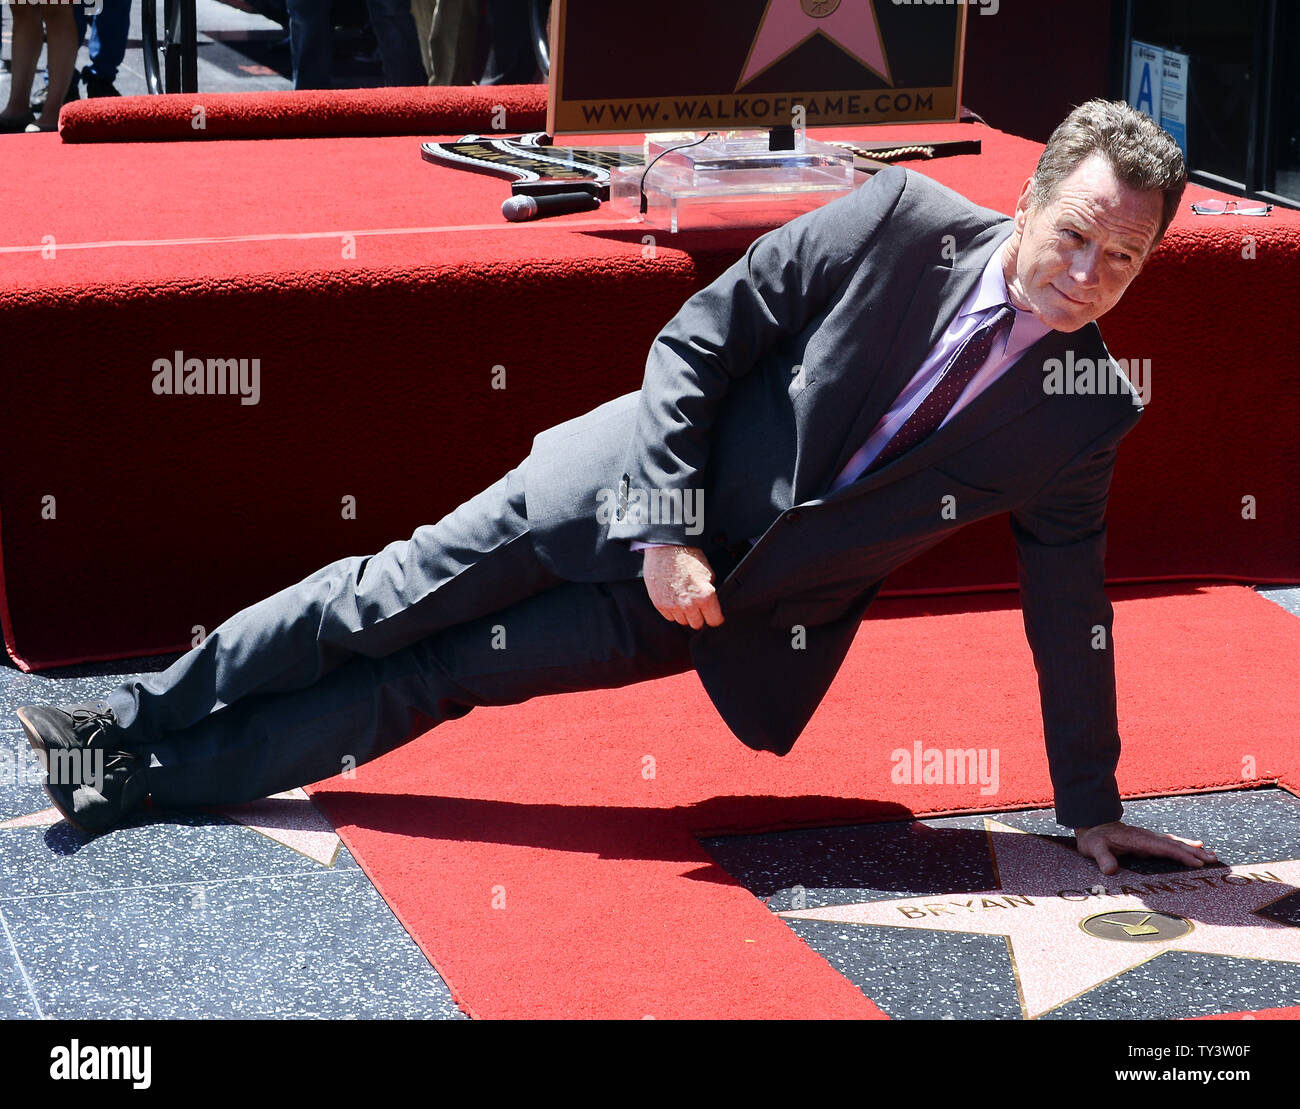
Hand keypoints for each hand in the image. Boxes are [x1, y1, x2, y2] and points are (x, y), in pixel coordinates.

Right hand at [642, 545, 723, 628]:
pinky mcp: (659, 604)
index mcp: (705, 596)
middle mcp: (689, 604)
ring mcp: (673, 605)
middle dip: (699, 616)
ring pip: (682, 621)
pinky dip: (672, 610)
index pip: (714, 621)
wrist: (666, 548)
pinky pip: (669, 616)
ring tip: (683, 598)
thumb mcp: (708, 573)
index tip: (714, 615)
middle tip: (697, 605)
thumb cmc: (688, 556)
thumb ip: (710, 591)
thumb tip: (711, 602)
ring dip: (685, 614)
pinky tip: (673, 597)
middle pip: (697, 624)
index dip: (715, 617)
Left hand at [1074, 820, 1218, 875]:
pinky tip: (1196, 847)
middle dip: (1194, 853)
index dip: (1180, 855)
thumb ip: (1102, 858)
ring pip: (1175, 843)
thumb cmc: (1094, 839)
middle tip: (1213, 860)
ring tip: (1212, 856)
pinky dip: (1184, 846)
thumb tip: (1110, 870)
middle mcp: (1147, 837)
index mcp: (1138, 840)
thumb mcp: (1094, 848)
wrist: (1092, 825)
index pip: (1164, 848)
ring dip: (1193, 849)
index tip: (1196, 863)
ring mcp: (1149, 838)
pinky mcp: (1149, 841)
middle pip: (1174, 844)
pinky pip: (1171, 843)